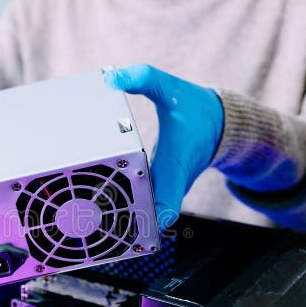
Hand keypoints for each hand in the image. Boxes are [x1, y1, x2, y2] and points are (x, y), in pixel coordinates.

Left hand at [104, 64, 223, 229]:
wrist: (218, 121)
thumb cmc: (194, 108)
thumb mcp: (169, 89)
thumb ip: (143, 79)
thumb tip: (111, 78)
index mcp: (174, 166)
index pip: (165, 206)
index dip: (148, 221)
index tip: (129, 228)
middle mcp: (170, 184)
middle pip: (146, 215)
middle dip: (121, 221)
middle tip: (88, 222)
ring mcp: (166, 189)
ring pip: (144, 211)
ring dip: (120, 213)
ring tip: (87, 216)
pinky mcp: (161, 187)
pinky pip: (143, 201)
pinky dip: (124, 202)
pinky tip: (97, 201)